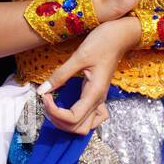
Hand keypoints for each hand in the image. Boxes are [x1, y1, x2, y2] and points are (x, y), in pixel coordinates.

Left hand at [38, 18, 138, 134]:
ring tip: (53, 106)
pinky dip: (77, 119)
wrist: (121, 36)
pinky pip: (91, 117)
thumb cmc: (103, 42)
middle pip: (79, 128)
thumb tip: (42, 90)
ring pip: (85, 126)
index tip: (44, 96)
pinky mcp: (98, 95)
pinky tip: (66, 108)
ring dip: (67, 123)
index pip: (73, 118)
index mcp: (95, 93)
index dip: (54, 112)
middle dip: (58, 120)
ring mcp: (100, 99)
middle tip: (46, 101)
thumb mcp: (79, 56)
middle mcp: (99, 100)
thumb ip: (60, 75)